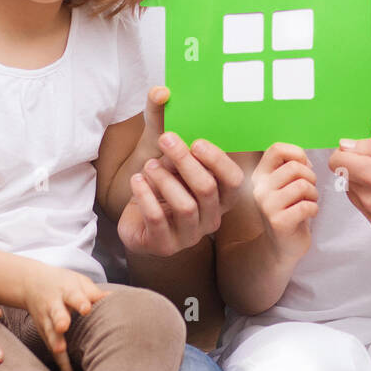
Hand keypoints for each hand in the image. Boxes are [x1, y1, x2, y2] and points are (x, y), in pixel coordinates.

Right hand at [19, 264, 106, 370]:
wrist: (31, 284)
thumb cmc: (63, 283)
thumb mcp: (77, 281)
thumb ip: (92, 292)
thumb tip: (112, 299)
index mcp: (66, 290)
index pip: (74, 295)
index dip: (80, 302)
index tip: (87, 308)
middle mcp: (53, 305)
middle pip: (56, 312)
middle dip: (60, 319)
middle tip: (63, 326)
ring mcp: (46, 319)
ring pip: (49, 331)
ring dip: (55, 341)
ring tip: (60, 350)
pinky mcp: (43, 332)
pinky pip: (51, 347)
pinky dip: (59, 361)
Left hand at [117, 135, 244, 255]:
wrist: (138, 223)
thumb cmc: (163, 190)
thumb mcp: (175, 167)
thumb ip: (181, 151)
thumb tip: (171, 124)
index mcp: (221, 199)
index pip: (234, 181)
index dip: (218, 160)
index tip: (196, 142)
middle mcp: (211, 219)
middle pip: (207, 189)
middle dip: (185, 161)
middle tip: (166, 139)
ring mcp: (189, 236)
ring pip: (185, 206)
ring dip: (165, 180)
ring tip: (148, 165)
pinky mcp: (164, 246)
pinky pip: (157, 219)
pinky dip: (145, 196)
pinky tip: (136, 181)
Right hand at [250, 143, 318, 261]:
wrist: (282, 246)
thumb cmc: (289, 210)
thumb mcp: (285, 184)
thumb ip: (292, 167)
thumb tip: (304, 159)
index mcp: (261, 175)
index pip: (276, 149)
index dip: (296, 153)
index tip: (304, 166)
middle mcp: (260, 189)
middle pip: (294, 167)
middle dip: (311, 177)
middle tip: (309, 190)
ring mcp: (267, 206)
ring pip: (302, 185)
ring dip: (314, 194)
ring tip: (309, 202)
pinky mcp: (278, 222)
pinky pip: (306, 206)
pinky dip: (314, 209)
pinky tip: (309, 214)